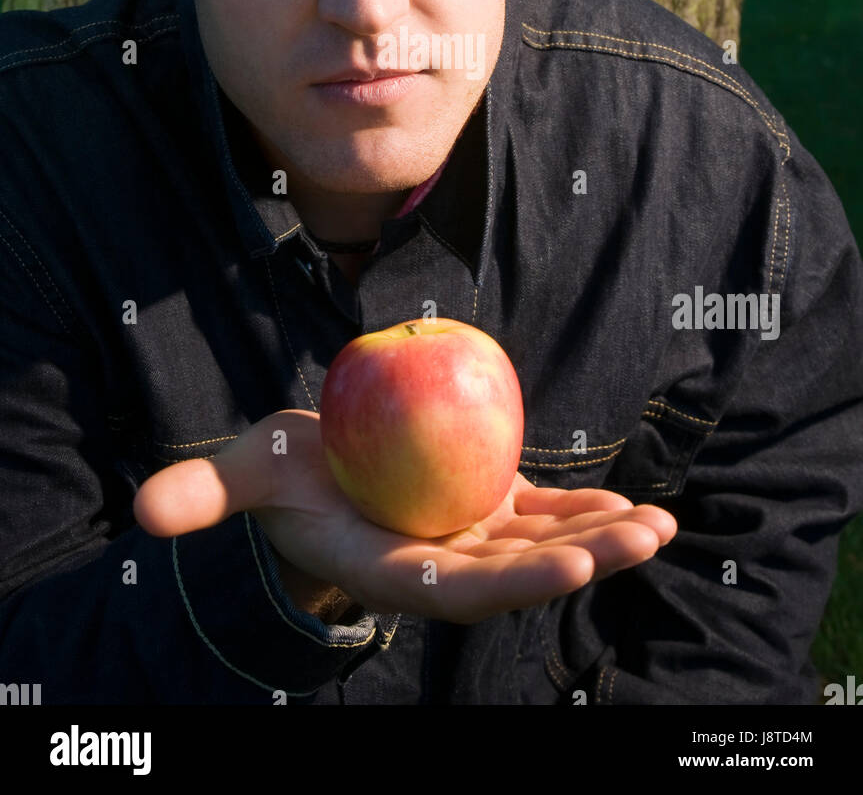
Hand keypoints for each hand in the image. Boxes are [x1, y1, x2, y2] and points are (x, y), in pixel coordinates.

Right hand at [133, 409, 677, 623]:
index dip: (514, 579)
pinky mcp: (484, 511)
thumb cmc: (280, 482)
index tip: (571, 562)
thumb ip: (205, 493)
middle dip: (583, 560)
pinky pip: (540, 515)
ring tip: (659, 524)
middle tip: (645, 536)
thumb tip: (145, 507)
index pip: (459, 585)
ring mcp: (469, 539)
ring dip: (601, 539)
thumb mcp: (246, 474)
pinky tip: (631, 503)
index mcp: (393, 569)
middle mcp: (439, 565)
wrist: (313, 482)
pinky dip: (584, 512)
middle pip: (518, 572)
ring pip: (541, 545)